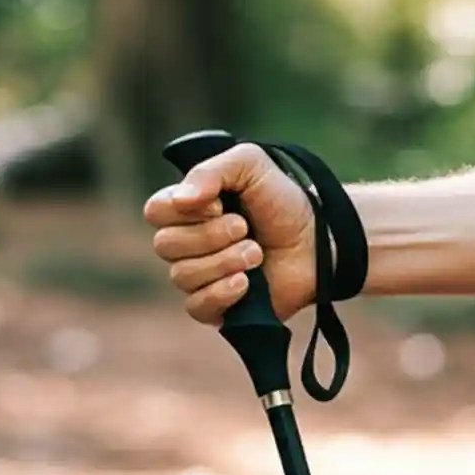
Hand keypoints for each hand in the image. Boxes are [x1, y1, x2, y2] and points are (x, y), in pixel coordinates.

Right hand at [144, 143, 315, 324]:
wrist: (318, 240)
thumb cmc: (282, 201)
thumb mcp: (250, 165)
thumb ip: (211, 172)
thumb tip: (180, 200)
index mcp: (188, 209)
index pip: (155, 211)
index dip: (184, 210)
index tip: (219, 203)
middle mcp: (187, 244)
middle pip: (165, 245)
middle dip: (210, 235)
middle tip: (246, 227)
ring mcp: (200, 278)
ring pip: (182, 276)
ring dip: (224, 261)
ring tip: (257, 253)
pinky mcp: (218, 308)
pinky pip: (197, 307)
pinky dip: (222, 293)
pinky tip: (246, 283)